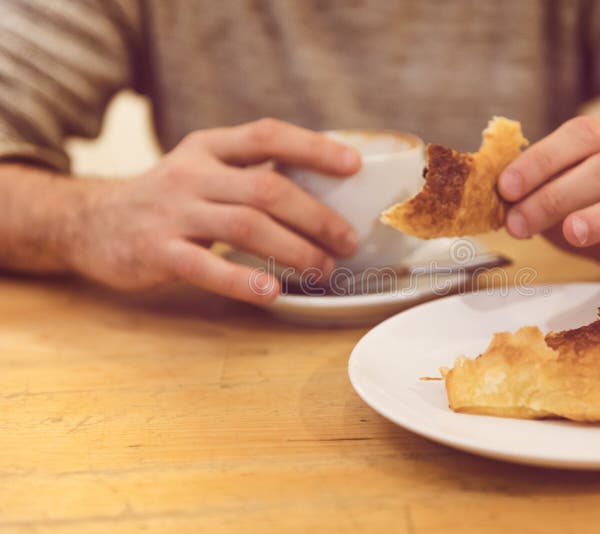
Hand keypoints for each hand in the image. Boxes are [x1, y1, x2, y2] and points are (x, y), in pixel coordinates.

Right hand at [67, 118, 360, 302]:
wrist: (91, 222)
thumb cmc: (168, 199)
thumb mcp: (202, 169)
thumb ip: (250, 173)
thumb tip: (324, 187)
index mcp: (209, 147)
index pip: (268, 135)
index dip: (313, 148)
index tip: (354, 166)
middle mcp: (191, 173)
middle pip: (266, 188)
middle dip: (316, 216)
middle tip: (347, 241)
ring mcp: (173, 212)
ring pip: (246, 225)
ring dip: (294, 249)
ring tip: (323, 269)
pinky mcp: (157, 250)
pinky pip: (207, 265)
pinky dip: (244, 279)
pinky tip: (273, 291)